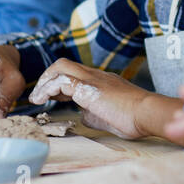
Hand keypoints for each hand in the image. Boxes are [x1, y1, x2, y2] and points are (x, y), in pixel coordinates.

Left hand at [29, 59, 149, 139]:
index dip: (59, 84)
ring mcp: (92, 78)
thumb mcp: (107, 117)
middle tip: (40, 96)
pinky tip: (42, 101)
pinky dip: (47, 89)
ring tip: (37, 99)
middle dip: (47, 78)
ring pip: (60, 66)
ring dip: (44, 82)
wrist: (146, 113)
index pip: (74, 74)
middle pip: (64, 64)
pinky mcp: (86, 87)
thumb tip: (81, 116)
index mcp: (101, 81)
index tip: (53, 99)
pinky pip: (60, 80)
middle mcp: (95, 75)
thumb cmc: (134, 118)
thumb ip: (92, 114)